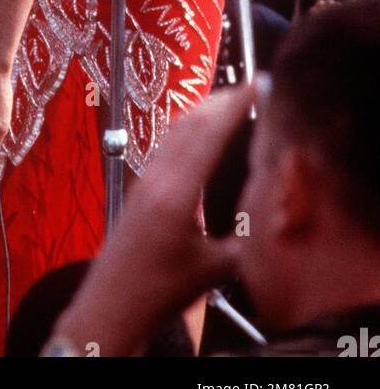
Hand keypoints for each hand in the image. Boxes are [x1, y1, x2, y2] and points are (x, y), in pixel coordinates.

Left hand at [53, 83, 254, 354]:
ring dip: (203, 111)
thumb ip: (246, 241)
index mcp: (177, 192)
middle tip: (251, 87)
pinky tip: (200, 133)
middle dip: (221, 100)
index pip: (209, 134)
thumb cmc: (160, 290)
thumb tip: (276, 214)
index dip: (235, 105)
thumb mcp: (214, 270)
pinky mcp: (140, 186)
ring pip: (175, 130)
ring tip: (231, 102)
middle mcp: (158, 175)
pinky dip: (188, 128)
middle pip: (190, 123)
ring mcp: (145, 178)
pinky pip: (166, 143)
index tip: (258, 85)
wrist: (111, 304)